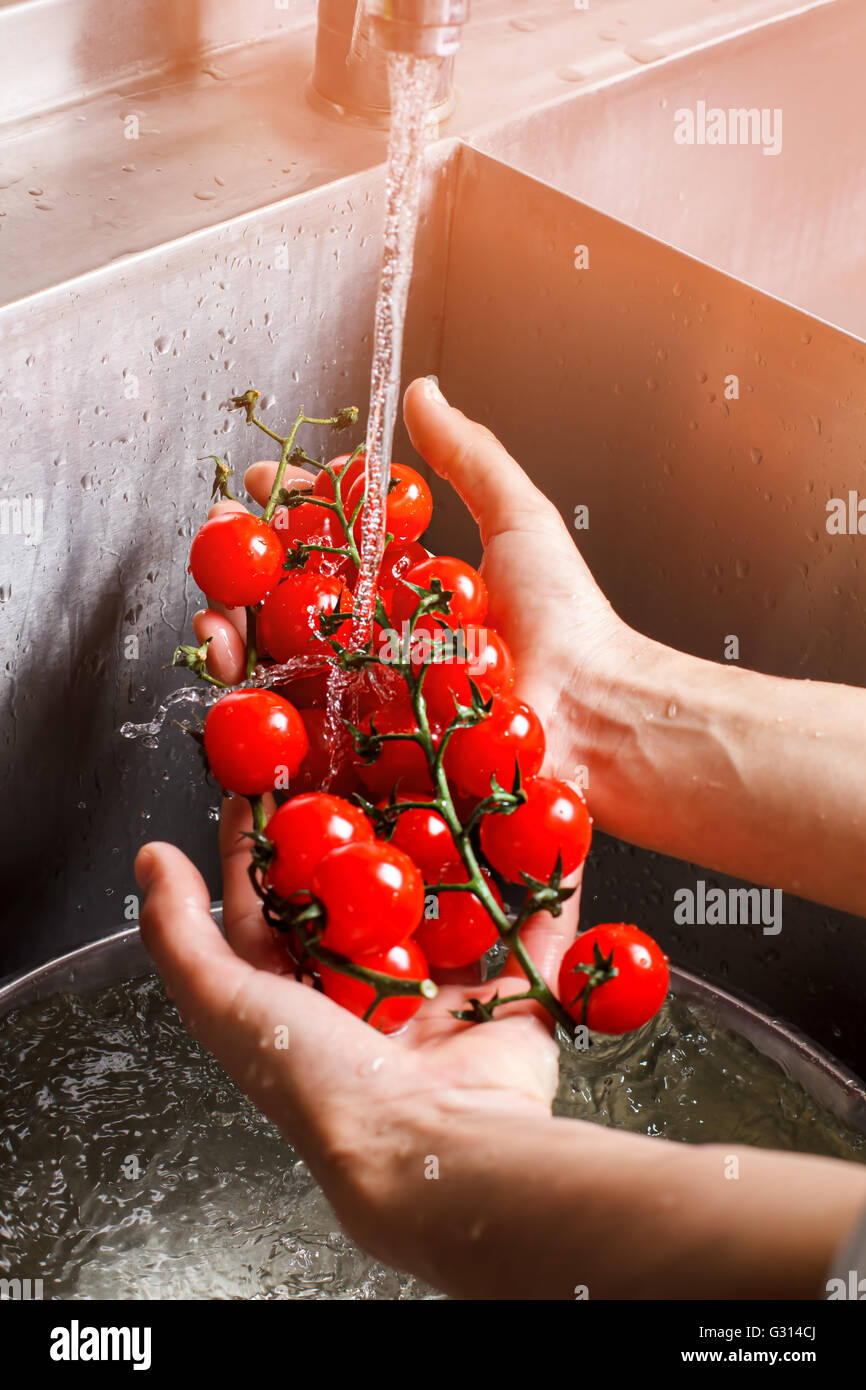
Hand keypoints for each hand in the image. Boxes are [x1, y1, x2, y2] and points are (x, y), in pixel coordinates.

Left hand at [135, 792, 572, 1265]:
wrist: (430, 1147)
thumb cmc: (320, 1081)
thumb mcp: (226, 1002)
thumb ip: (178, 932)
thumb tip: (149, 859)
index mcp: (302, 998)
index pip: (273, 901)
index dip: (266, 840)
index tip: (270, 778)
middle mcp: (372, 996)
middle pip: (368, 894)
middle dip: (371, 829)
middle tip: (375, 759)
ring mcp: (447, 1002)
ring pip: (458, 907)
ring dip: (464, 849)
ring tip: (463, 778)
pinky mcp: (515, 1006)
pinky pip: (542, 936)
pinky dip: (555, 888)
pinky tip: (560, 834)